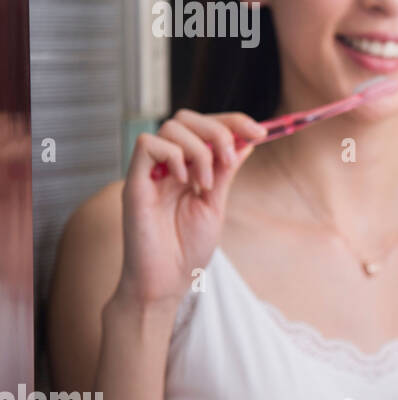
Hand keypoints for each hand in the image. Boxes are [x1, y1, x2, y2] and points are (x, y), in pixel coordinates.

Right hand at [118, 109, 266, 304]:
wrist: (166, 281)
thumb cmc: (187, 249)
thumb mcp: (216, 203)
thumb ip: (226, 171)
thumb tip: (246, 141)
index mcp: (188, 167)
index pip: (206, 126)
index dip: (233, 122)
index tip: (261, 132)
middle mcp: (167, 164)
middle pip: (186, 117)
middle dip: (218, 130)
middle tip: (230, 159)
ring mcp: (149, 172)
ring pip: (171, 126)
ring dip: (199, 150)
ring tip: (204, 184)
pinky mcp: (134, 182)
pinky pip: (147, 143)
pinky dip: (173, 156)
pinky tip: (183, 182)